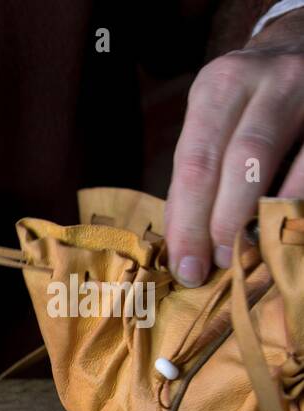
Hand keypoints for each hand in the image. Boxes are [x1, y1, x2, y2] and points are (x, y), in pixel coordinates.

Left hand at [165, 10, 303, 286]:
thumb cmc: (247, 100)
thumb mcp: (213, 119)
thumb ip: (196, 173)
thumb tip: (182, 245)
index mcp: (220, 86)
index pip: (196, 163)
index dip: (188, 222)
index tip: (184, 267)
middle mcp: (268, 81)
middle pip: (241, 163)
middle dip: (225, 223)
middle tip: (217, 264)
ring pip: (291, 165)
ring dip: (267, 218)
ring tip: (250, 253)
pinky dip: (299, 201)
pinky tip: (286, 228)